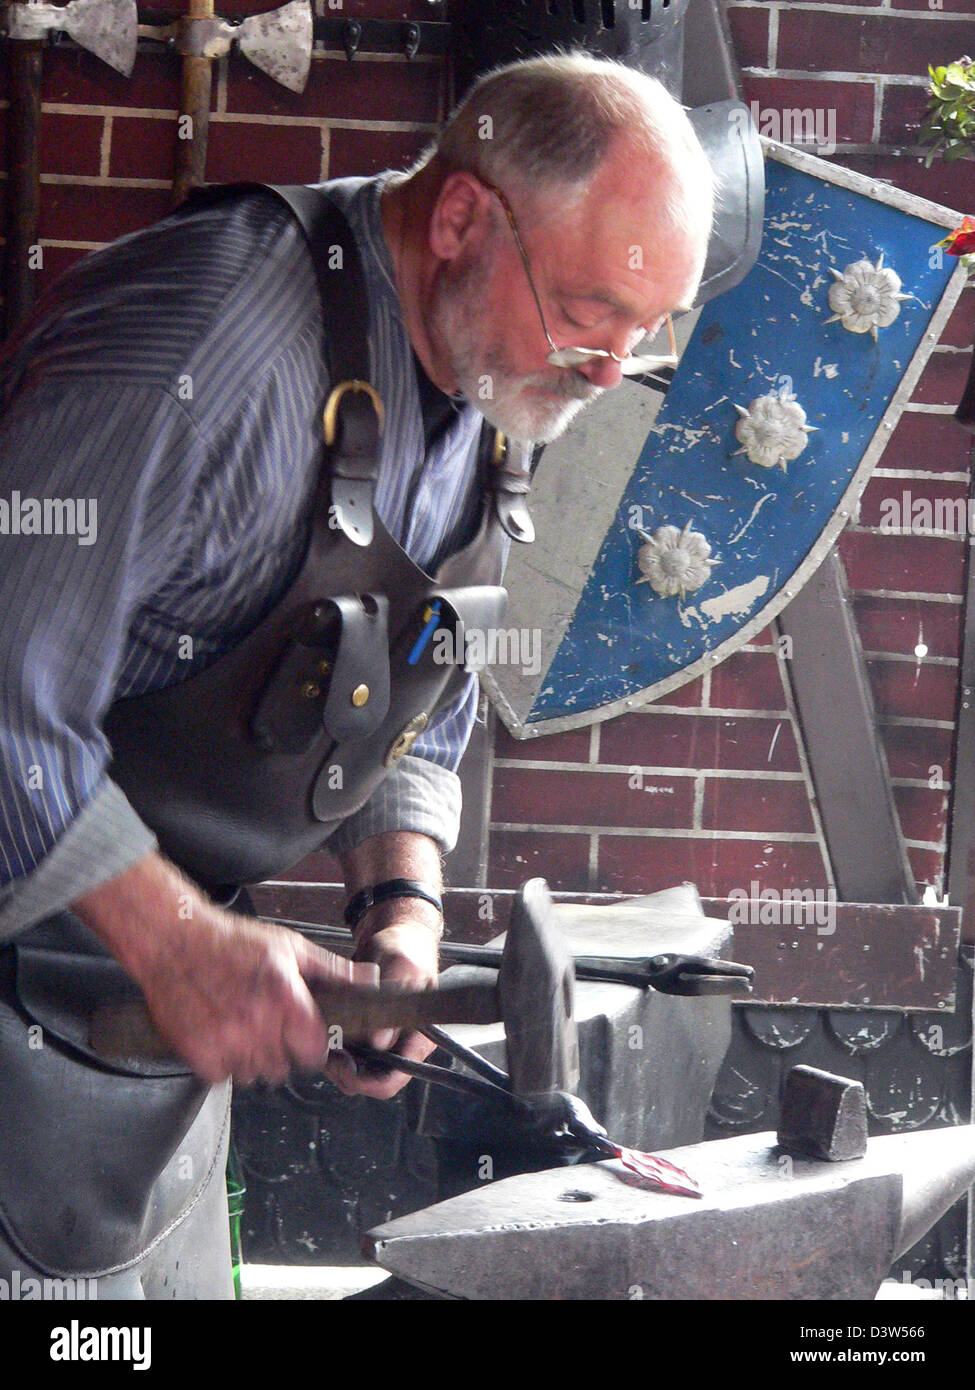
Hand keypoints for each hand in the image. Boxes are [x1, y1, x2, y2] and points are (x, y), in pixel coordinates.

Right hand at [72, 852, 381, 1086]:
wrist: (174, 940)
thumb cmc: (232, 941)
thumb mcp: (291, 947)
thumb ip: (333, 971)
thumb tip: (370, 982)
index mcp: (284, 997)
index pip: (315, 1052)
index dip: (312, 1046)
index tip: (305, 1037)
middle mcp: (255, 1024)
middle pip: (285, 1068)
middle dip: (282, 1052)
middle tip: (269, 1027)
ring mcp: (224, 1042)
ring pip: (255, 1075)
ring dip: (254, 1058)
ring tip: (244, 1027)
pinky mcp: (197, 1054)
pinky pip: (224, 1076)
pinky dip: (225, 1062)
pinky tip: (222, 1034)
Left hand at [325, 917, 440, 1099]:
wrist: (394, 937)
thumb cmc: (407, 948)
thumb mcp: (402, 965)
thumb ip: (394, 995)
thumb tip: (381, 1039)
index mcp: (420, 1037)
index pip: (396, 1076)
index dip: (371, 1082)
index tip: (348, 1071)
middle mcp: (402, 1043)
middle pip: (373, 1077)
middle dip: (347, 1072)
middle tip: (329, 1055)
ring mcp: (382, 1040)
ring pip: (356, 1068)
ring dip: (337, 1060)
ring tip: (323, 1041)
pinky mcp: (364, 1031)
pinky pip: (346, 1051)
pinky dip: (332, 1046)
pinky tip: (322, 1030)